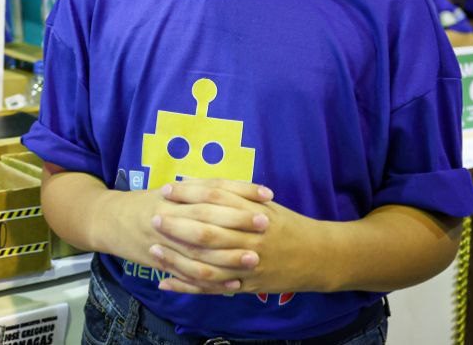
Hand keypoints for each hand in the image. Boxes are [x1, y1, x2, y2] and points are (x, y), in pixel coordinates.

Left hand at [151, 180, 321, 295]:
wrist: (318, 256)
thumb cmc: (287, 225)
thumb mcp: (263, 204)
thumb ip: (234, 194)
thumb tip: (197, 184)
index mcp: (254, 213)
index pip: (216, 199)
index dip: (189, 194)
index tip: (167, 190)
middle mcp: (250, 239)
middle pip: (208, 231)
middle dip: (178, 225)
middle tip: (154, 218)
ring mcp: (248, 264)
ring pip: (207, 263)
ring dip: (178, 259)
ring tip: (154, 252)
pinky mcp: (247, 285)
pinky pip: (213, 288)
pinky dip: (188, 286)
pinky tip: (166, 283)